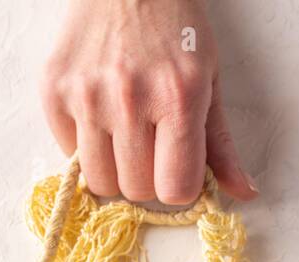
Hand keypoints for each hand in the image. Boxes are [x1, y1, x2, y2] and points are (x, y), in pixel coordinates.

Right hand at [41, 0, 257, 203]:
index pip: (175, 189)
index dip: (179, 187)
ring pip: (100, 181)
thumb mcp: (209, 81)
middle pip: (137, 190)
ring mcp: (87, 94)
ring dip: (115, 170)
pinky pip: (68, 155)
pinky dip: (85, 147)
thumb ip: (221, 145)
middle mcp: (130, 98)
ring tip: (124, 137)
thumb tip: (244, 193)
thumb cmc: (174, 30)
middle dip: (148, 178)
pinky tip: (99, 118)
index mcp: (178, 98)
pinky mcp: (54, 90)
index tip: (177, 168)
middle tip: (151, 145)